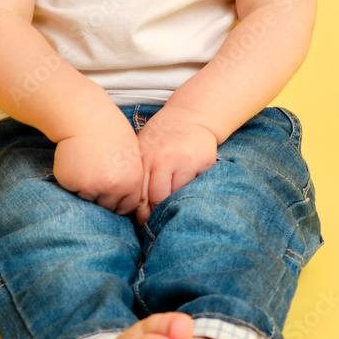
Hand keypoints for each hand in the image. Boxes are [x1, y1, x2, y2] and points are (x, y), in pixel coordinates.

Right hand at [53, 112, 144, 215]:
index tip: (112, 196)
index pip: (127, 207)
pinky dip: (73, 183)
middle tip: (97, 179)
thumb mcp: (131, 155)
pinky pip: (74, 192)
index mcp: (132, 181)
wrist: (85, 119)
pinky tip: (77, 166)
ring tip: (87, 169)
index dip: (119, 203)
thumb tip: (126, 197)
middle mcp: (114, 187)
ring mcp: (93, 187)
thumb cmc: (109, 132)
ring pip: (90, 201)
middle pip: (108, 207)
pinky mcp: (74, 184)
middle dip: (102, 198)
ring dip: (87, 192)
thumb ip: (130, 178)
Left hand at [134, 105, 218, 225]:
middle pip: (158, 198)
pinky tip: (189, 190)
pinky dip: (192, 193)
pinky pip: (196, 188)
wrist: (191, 116)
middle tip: (157, 223)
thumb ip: (139, 175)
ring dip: (175, 205)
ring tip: (173, 208)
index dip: (141, 213)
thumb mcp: (143, 148)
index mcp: (145, 156)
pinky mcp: (204, 163)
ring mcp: (185, 160)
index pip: (139, 194)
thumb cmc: (163, 137)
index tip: (143, 222)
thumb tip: (133, 209)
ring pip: (178, 196)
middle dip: (157, 214)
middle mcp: (164, 158)